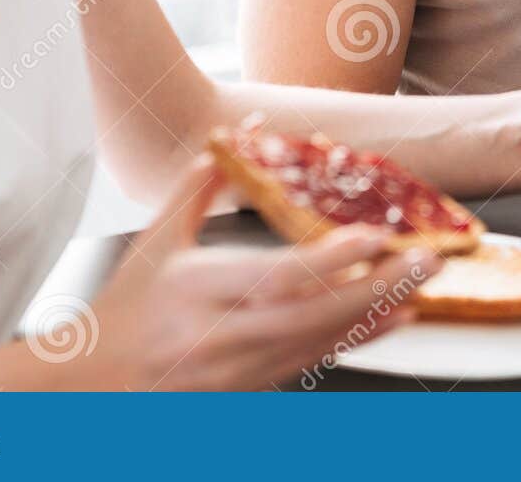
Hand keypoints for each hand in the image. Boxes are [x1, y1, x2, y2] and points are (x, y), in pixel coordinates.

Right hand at [83, 160, 441, 390]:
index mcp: (196, 290)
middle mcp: (222, 333)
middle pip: (312, 313)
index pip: (275, 275)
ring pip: (322, 342)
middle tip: (425, 260)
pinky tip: (395, 318)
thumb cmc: (127, 307)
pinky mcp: (253, 386)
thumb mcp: (155, 240)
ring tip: (423, 284)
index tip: (374, 235)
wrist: (95, 386)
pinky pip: (317, 360)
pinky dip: (360, 338)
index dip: (329, 258)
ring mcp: (239, 367)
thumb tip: (244, 134)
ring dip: (377, 313)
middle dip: (375, 287)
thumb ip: (199, 186)